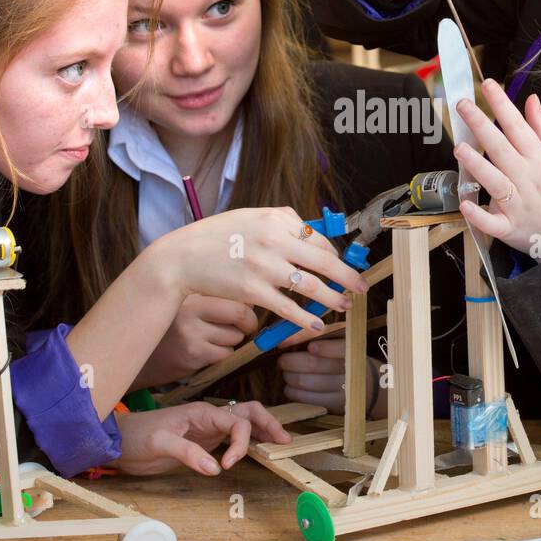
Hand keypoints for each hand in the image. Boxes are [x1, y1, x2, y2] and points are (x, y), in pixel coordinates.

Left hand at [110, 401, 288, 475]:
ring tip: (279, 443)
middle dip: (268, 424)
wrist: (118, 441)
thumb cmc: (136, 437)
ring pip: (243, 422)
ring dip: (262, 430)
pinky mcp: (204, 441)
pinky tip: (257, 449)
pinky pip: (232, 436)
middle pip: (248, 412)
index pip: (235, 422)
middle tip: (283, 441)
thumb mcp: (158, 444)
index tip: (228, 465)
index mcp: (201, 412)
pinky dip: (249, 440)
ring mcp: (208, 428)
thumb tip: (215, 467)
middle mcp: (209, 417)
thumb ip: (187, 453)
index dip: (240, 443)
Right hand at [139, 294, 259, 385]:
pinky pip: (225, 353)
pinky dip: (222, 354)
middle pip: (241, 313)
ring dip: (232, 339)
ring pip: (235, 336)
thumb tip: (253, 297)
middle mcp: (189, 308)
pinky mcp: (193, 355)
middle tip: (244, 325)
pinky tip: (206, 350)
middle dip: (248, 322)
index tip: (246, 305)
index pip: (234, 290)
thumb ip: (214, 293)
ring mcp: (191, 333)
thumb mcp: (186, 300)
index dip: (247, 300)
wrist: (142, 354)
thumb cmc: (172, 324)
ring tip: (213, 336)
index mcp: (189, 289)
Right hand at [153, 207, 369, 336]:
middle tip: (360, 288)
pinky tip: (315, 324)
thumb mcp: (249, 216)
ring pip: (311, 287)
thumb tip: (310, 229)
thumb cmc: (214, 237)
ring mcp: (264, 267)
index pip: (319, 239)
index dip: (336, 256)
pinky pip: (288, 309)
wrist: (180, 258)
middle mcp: (273, 240)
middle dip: (348, 277)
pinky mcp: (253, 292)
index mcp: (275, 219)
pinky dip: (305, 319)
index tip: (344, 266)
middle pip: (324, 261)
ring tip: (343, 306)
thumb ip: (280, 220)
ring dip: (333, 300)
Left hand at [278, 336, 382, 415]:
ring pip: (306, 382)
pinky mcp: (334, 405)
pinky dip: (292, 391)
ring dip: (289, 377)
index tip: (310, 347)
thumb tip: (282, 341)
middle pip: (314, 365)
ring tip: (287, 372)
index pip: (340, 348)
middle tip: (283, 360)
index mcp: (353, 349)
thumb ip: (313, 334)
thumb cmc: (344, 353)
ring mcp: (342, 390)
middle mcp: (349, 371)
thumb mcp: (337, 337)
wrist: (368, 382)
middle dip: (291, 362)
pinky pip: (306, 399)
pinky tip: (291, 385)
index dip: (323, 348)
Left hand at [454, 79, 540, 258]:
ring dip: (477, 164)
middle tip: (463, 105)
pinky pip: (492, 221)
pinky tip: (466, 204)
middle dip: (482, 125)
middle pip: (501, 148)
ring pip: (494, 181)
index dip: (501, 104)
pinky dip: (479, 215)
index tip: (487, 84)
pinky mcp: (509, 227)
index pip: (517, 126)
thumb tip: (531, 100)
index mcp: (538, 159)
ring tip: (459, 147)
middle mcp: (526, 178)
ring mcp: (517, 204)